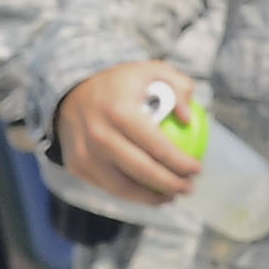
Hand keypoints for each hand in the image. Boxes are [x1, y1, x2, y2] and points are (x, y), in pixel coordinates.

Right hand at [52, 69, 200, 203]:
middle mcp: (100, 136)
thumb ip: (178, 87)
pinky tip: (148, 192)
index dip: (182, 163)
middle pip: (143, 172)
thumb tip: (188, 119)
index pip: (158, 147)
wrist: (72, 92)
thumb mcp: (151, 71)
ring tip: (171, 196)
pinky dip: (131, 194)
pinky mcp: (77, 166)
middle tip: (188, 188)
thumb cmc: (120, 83)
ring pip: (124, 188)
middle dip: (172, 185)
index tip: (197, 168)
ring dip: (152, 198)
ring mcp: (86, 155)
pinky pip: (109, 186)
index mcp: (119, 112)